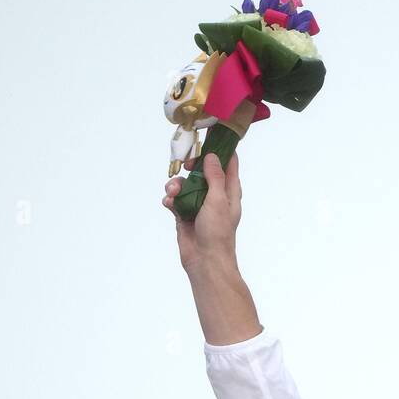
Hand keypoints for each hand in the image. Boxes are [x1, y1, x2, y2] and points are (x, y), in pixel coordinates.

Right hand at [162, 150, 242, 276]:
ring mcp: (199, 205)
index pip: (229, 164)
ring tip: (173, 192)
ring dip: (176, 184)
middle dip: (192, 165)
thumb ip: (215, 177)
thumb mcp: (219, 200)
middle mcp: (215, 196)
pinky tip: (169, 203)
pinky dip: (170, 198)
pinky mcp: (185, 215)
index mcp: (229, 192)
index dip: (221, 149)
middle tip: (187, 164)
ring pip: (186, 184)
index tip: (209, 136)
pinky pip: (175, 199)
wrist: (205, 261)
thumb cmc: (218, 234)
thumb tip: (212, 157)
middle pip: (203, 170)